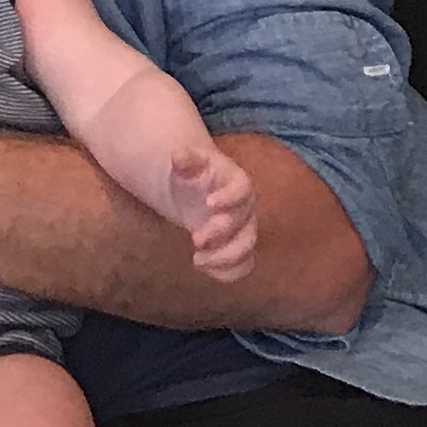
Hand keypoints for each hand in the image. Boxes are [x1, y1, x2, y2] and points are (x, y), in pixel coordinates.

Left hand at [170, 144, 259, 282]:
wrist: (196, 191)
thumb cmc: (194, 175)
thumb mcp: (188, 163)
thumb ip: (186, 159)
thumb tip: (178, 154)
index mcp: (237, 183)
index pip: (242, 189)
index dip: (230, 197)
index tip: (209, 203)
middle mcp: (246, 208)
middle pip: (243, 223)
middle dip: (220, 232)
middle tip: (195, 238)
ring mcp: (244, 231)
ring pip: (247, 248)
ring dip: (225, 258)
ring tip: (197, 260)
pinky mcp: (238, 250)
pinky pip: (244, 266)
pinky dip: (228, 273)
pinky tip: (206, 269)